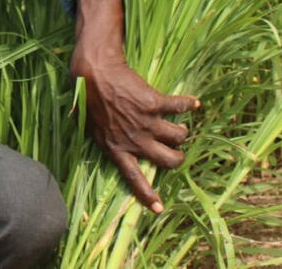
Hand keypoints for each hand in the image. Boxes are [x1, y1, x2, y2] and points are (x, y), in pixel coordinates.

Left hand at [77, 57, 197, 212]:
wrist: (94, 73)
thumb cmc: (87, 98)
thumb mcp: (89, 127)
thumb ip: (102, 139)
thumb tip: (103, 141)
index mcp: (116, 149)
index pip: (133, 178)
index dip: (148, 194)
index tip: (159, 208)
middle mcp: (134, 139)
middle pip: (168, 160)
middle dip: (177, 158)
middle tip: (176, 151)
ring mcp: (146, 122)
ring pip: (178, 136)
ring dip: (182, 132)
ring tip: (179, 125)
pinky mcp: (154, 103)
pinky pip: (180, 107)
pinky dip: (189, 105)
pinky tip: (194, 103)